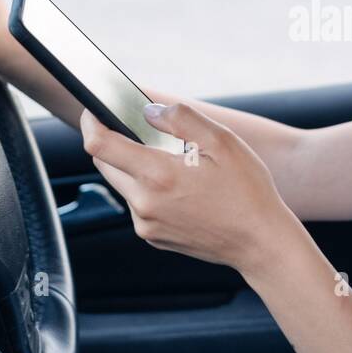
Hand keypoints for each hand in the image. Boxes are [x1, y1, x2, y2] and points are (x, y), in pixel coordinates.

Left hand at [79, 103, 304, 277]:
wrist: (260, 241)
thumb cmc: (247, 190)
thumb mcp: (222, 142)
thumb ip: (181, 119)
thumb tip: (148, 111)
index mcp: (158, 175)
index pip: (100, 145)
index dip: (91, 122)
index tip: (94, 111)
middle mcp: (144, 203)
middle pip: (106, 164)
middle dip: (115, 143)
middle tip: (145, 132)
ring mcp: (146, 224)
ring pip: (124, 184)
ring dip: (136, 168)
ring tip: (176, 164)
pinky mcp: (152, 236)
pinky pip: (139, 205)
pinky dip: (150, 190)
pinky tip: (182, 189)